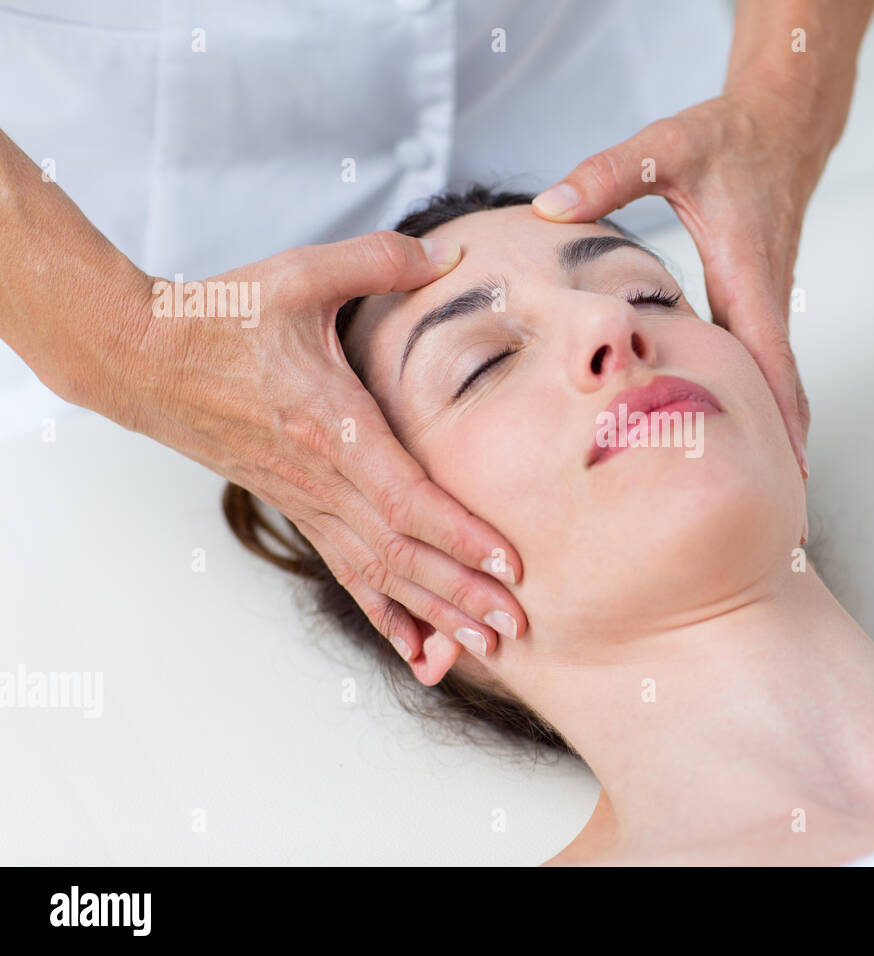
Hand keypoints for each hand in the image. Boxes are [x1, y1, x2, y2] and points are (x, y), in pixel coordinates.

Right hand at [111, 231, 526, 683]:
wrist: (138, 354)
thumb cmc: (220, 313)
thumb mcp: (301, 274)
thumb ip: (380, 260)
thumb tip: (452, 253)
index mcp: (332, 427)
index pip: (407, 499)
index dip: (462, 537)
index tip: (511, 568)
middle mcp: (320, 478)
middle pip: (402, 554)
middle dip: (464, 594)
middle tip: (519, 628)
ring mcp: (305, 500)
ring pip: (378, 573)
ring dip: (433, 613)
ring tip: (485, 647)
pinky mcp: (294, 506)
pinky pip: (346, 570)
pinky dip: (384, 611)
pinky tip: (414, 649)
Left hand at [531, 88, 819, 476]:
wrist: (778, 125)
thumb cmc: (724, 137)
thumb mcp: (664, 149)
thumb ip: (607, 175)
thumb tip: (548, 206)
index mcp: (745, 273)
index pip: (766, 358)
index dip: (778, 419)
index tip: (789, 475)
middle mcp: (763, 297)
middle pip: (782, 389)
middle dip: (788, 452)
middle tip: (793, 525)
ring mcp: (764, 303)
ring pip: (776, 383)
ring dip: (781, 438)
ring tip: (778, 504)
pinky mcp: (757, 301)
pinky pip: (764, 366)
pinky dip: (766, 408)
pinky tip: (750, 444)